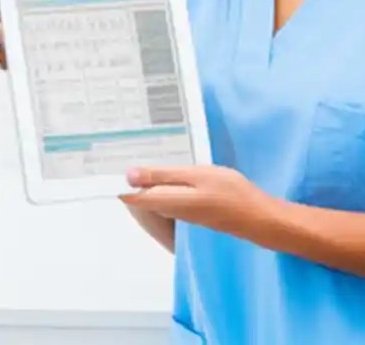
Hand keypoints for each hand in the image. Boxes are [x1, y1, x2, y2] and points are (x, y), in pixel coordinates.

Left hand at [119, 165, 273, 236]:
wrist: (258, 218)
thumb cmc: (229, 193)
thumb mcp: (196, 176)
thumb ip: (163, 176)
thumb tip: (129, 175)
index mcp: (166, 202)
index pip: (130, 195)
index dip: (116, 180)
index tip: (105, 160)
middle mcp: (167, 212)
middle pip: (139, 196)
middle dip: (129, 175)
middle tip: (122, 147)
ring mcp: (179, 214)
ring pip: (152, 196)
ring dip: (146, 178)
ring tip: (139, 151)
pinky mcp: (189, 212)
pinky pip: (166, 198)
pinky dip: (161, 184)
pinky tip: (166, 168)